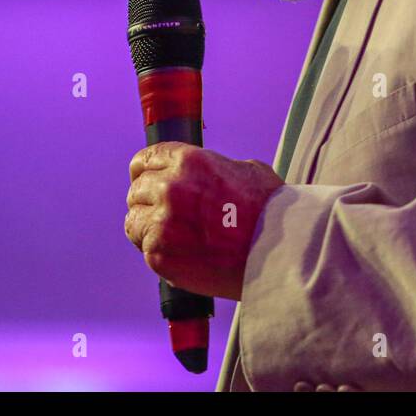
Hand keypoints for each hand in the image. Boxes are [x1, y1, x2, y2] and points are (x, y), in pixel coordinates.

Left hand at [124, 142, 284, 299]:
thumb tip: (196, 175)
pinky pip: (146, 250)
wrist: (281, 253)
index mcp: (188, 160)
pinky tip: (182, 254)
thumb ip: (209, 169)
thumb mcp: (243, 170)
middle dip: (148, 203)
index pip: (144, 160)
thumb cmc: (269, 211)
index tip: (146, 182)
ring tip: (173, 238)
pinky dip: (159, 253)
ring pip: (134, 222)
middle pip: (136, 192)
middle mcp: (170, 188)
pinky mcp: (160, 255)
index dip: (144, 172)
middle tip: (167, 217)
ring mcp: (162, 223)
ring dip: (148, 229)